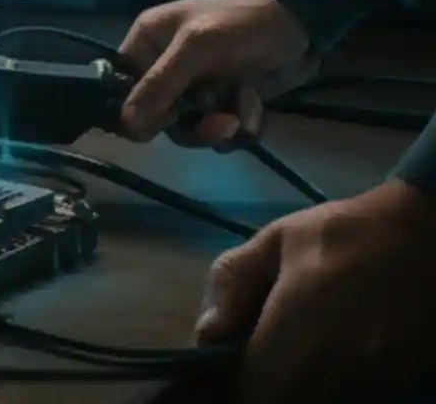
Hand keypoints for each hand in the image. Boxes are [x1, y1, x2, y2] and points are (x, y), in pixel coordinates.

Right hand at [118, 0, 315, 145]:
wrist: (303, 27)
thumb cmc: (242, 25)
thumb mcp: (196, 47)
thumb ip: (159, 85)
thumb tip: (124, 125)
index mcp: (147, 43)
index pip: (120, 87)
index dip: (135, 110)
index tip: (163, 121)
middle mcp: (164, 66)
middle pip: (155, 116)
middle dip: (190, 123)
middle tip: (219, 121)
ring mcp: (194, 87)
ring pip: (188, 129)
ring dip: (218, 127)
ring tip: (242, 114)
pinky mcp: (222, 102)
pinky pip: (217, 132)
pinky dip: (239, 126)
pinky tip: (255, 108)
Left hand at [196, 179, 435, 402]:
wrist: (430, 235)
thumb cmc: (345, 233)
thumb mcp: (277, 240)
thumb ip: (232, 282)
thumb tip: (208, 332)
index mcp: (300, 329)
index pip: (250, 387)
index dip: (233, 378)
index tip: (231, 356)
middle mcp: (337, 367)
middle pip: (281, 400)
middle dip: (262, 383)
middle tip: (260, 350)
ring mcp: (374, 382)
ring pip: (316, 401)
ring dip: (296, 385)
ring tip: (297, 348)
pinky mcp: (400, 384)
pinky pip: (352, 397)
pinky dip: (331, 385)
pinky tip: (329, 353)